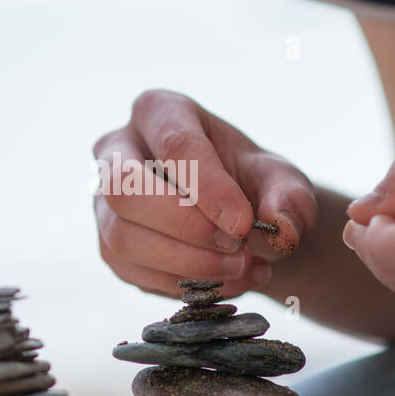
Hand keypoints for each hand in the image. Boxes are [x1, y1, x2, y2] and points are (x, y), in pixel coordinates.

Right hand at [93, 89, 317, 297]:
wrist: (239, 220)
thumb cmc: (252, 184)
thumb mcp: (283, 181)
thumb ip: (291, 199)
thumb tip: (282, 229)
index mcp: (160, 111)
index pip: (175, 144)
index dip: (208, 188)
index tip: (242, 225)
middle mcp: (117, 150)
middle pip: (123, 187)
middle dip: (183, 225)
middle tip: (236, 248)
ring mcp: (103, 200)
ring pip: (120, 236)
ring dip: (185, 263)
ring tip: (240, 270)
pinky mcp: (108, 245)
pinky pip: (130, 271)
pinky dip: (181, 285)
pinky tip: (224, 282)